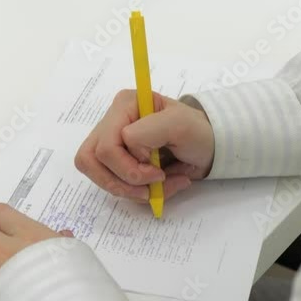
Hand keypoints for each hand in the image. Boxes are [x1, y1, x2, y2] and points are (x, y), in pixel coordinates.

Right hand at [75, 89, 213, 201]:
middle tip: (153, 185)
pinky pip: (113, 185)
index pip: (105, 146)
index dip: (129, 167)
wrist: (208, 148)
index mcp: (124, 106)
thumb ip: (149, 131)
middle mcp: (112, 122)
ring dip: (130, 191)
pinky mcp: (116, 162)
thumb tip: (129, 149)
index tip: (159, 170)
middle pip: (92, 162)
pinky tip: (160, 187)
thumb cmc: (196, 132)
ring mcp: (112, 143)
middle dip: (124, 182)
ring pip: (98, 176)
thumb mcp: (180, 123)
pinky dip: (137, 194)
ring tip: (158, 188)